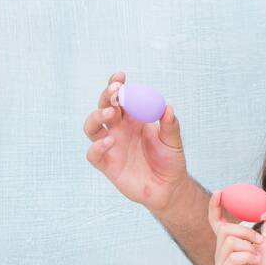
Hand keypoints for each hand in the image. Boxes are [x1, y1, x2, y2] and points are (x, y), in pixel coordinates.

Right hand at [84, 71, 188, 213]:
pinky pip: (93, 154)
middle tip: (116, 92)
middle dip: (107, 97)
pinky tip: (109, 142)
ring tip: (110, 114)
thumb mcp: (174, 142)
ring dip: (97, 117)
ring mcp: (111, 146)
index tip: (120, 76)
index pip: (121, 98)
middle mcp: (119, 130)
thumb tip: (167, 108)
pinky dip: (97, 146)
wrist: (168, 188)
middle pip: (104, 108)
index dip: (117, 85)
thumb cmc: (170, 161)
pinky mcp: (107, 164)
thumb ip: (170, 126)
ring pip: (92, 127)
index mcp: (133, 119)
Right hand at [208, 191, 265, 264]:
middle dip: (246, 231)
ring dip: (249, 245)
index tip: (220, 192)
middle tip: (260, 239)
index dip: (215, 207)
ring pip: (230, 241)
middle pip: (225, 230)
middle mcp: (221, 253)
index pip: (217, 222)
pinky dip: (249, 256)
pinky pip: (233, 256)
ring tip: (258, 255)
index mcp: (230, 244)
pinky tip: (256, 262)